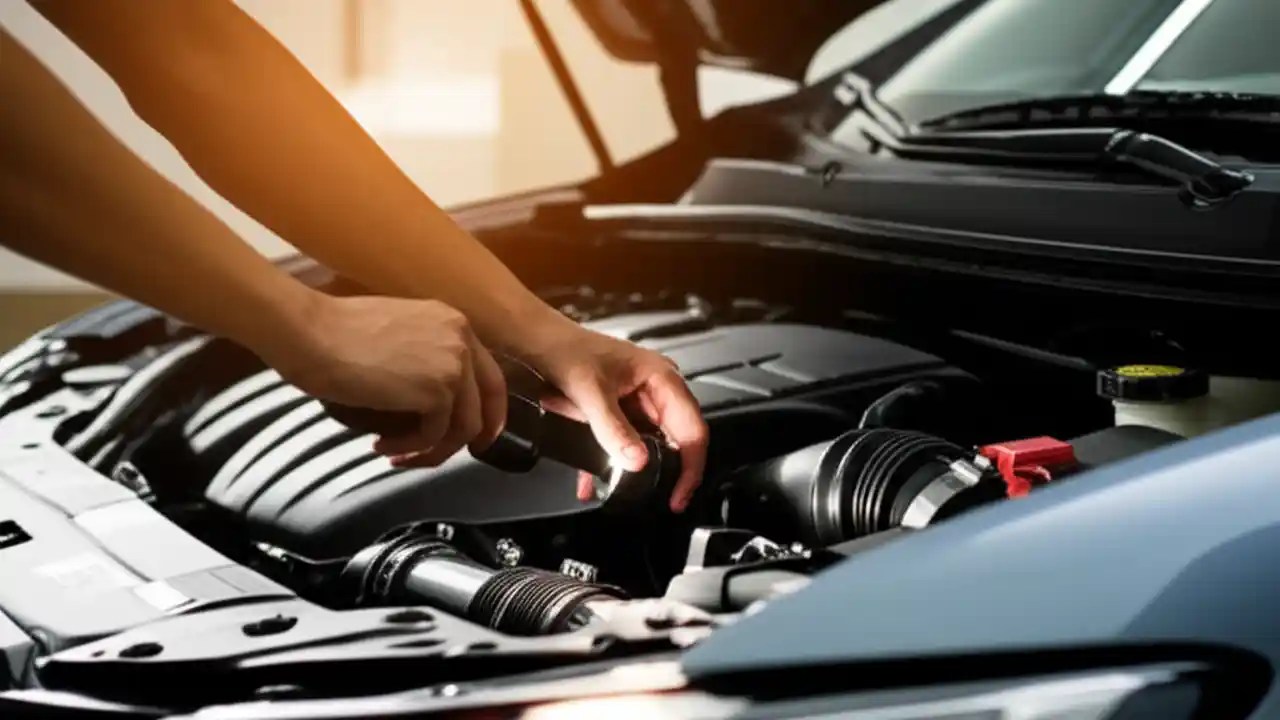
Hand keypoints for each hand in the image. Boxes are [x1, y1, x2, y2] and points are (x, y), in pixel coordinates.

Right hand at [265, 293, 507, 466]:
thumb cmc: (334, 333)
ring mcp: (454, 364)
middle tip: (444, 455)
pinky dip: (411, 447)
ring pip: (463, 425)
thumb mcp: (395, 334)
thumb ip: (423, 357)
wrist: (310, 333)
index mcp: (452, 322)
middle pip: (485, 403)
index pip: (489, 374)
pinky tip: (383, 446)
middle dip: (468, 438)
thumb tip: (427, 395)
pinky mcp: (437, 391)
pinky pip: (435, 434)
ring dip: (431, 448)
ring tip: (398, 454)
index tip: (478, 435)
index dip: (489, 410)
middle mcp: (461, 339)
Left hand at [520, 321, 709, 512]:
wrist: (542, 341)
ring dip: (634, 467)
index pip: (693, 430)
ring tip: (619, 487)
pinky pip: (630, 440)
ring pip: (652, 444)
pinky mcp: (625, 408)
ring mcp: (643, 398)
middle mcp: (658, 388)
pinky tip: (596, 478)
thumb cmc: (568, 350)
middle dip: (665, 472)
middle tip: (660, 500)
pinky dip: (615, 459)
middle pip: (677, 440)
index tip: (678, 494)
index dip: (690, 467)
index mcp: (663, 378)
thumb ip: (613, 430)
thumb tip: (637, 461)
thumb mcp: (590, 394)